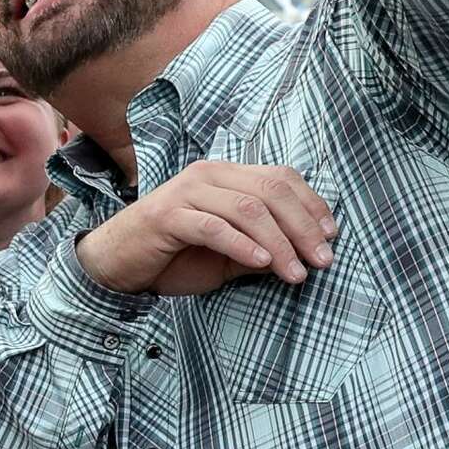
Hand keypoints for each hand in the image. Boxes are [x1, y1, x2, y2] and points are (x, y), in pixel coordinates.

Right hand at [75, 160, 334, 295]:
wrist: (117, 263)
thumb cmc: (174, 257)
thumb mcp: (228, 255)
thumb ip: (262, 248)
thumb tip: (307, 256)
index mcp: (225, 175)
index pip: (280, 178)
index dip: (311, 205)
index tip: (331, 237)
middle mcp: (208, 175)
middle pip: (270, 191)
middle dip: (303, 227)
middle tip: (323, 260)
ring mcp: (186, 192)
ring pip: (247, 209)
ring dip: (279, 243)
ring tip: (296, 273)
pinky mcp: (168, 216)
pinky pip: (214, 227)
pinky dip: (243, 246)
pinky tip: (263, 264)